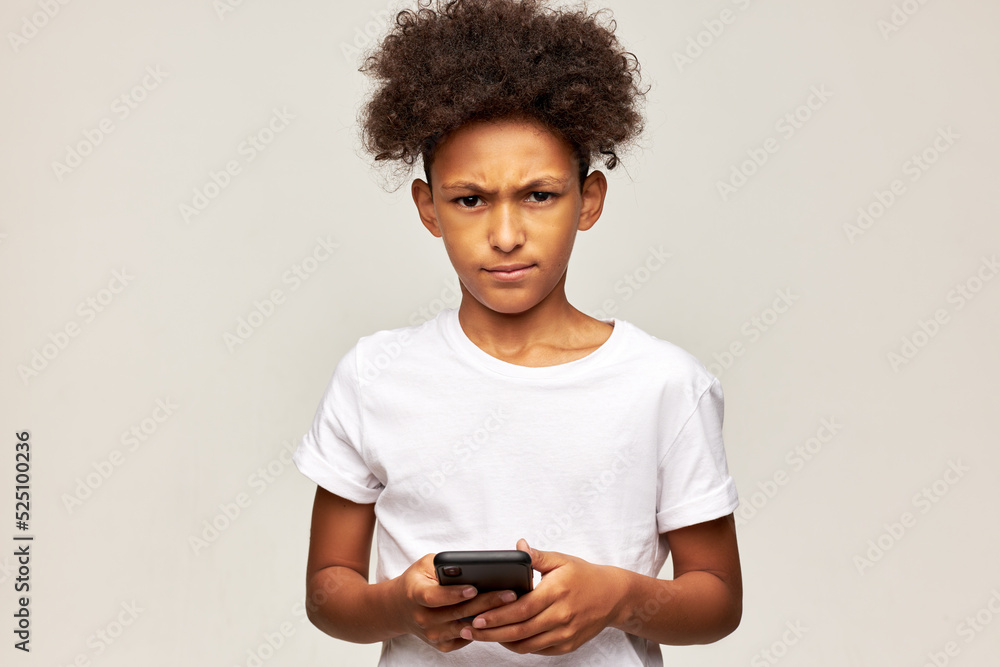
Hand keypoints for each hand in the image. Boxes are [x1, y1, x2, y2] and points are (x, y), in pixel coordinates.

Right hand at [390, 552, 518, 652]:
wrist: (400, 608)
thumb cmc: (418, 581)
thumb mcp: (425, 565)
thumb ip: (445, 564)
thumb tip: (472, 567)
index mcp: (415, 594)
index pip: (434, 597)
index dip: (454, 594)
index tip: (473, 588)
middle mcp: (422, 618)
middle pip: (457, 613)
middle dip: (486, 602)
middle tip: (509, 594)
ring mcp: (432, 635)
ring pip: (465, 628)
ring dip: (490, 617)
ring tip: (511, 606)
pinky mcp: (441, 645)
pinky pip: (467, 638)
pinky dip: (483, 628)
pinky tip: (500, 617)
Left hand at [459, 538, 627, 655]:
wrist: (613, 596)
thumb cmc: (584, 576)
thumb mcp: (561, 560)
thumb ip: (537, 556)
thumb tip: (518, 545)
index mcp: (556, 592)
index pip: (521, 608)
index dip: (497, 615)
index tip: (477, 616)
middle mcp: (561, 616)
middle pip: (520, 630)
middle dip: (491, 632)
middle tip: (470, 629)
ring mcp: (565, 633)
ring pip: (527, 644)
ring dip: (502, 641)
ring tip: (482, 635)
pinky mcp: (567, 644)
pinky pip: (538, 650)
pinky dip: (519, 646)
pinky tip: (505, 638)